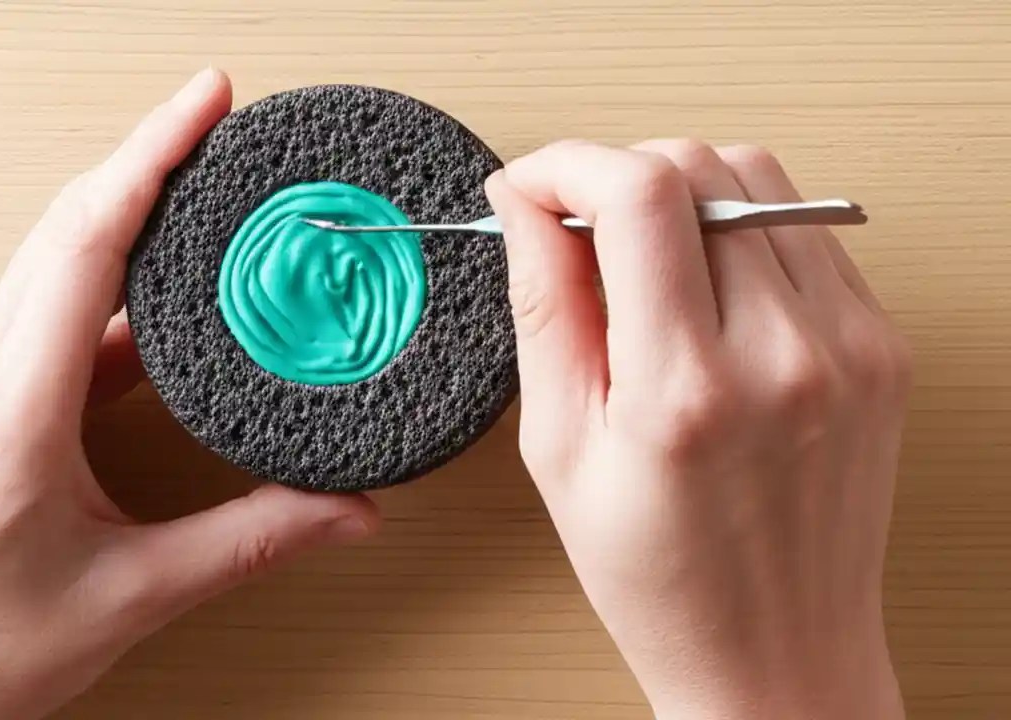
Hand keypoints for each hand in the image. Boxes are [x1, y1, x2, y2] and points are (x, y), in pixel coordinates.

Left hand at [0, 68, 377, 719]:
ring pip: (49, 266)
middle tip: (220, 126)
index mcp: (10, 408)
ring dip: (124, 220)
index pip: (87, 242)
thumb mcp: (128, 596)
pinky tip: (154, 302)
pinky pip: (39, 314)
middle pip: (67, 229)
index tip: (206, 103)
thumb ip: (250, 541)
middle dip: (149, 162)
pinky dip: (102, 283)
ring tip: (200, 197)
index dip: (153, 157)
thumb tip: (343, 509)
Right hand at [486, 140, 909, 719]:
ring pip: (758, 179)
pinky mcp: (880, 345)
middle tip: (581, 235)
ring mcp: (848, 346)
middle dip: (618, 177)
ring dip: (683, 198)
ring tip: (647, 271)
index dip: (566, 164)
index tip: (530, 184)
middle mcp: (784, 355)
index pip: (636, 193)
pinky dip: (741, 234)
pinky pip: (802, 230)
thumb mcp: (560, 447)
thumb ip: (544, 306)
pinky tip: (708, 297)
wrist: (776, 653)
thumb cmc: (659, 576)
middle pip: (699, 167)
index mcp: (686, 390)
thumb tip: (524, 204)